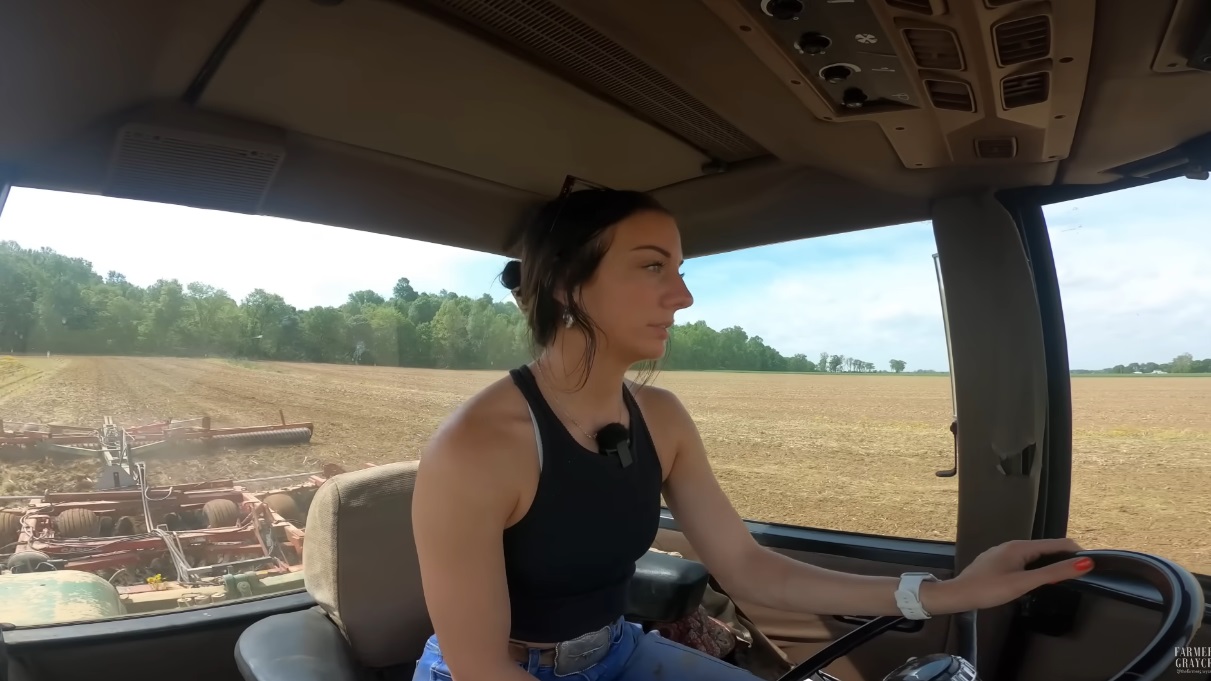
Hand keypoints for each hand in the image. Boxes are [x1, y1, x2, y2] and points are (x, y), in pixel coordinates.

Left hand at [925, 538, 1092, 613]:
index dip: (1076, 552)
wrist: (957, 595)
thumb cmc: (990, 589)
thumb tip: (1084, 562)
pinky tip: (1038, 579)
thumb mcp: (1025, 582)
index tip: (1092, 564)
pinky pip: (1023, 562)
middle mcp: (1012, 545)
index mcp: (1020, 547)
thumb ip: (1054, 573)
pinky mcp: (996, 563)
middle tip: (1082, 572)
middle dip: (1064, 557)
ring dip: (1050, 563)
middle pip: (1045, 548)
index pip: (1056, 543)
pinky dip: (1036, 567)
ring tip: (1065, 576)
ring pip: (1034, 556)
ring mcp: (1002, 554)